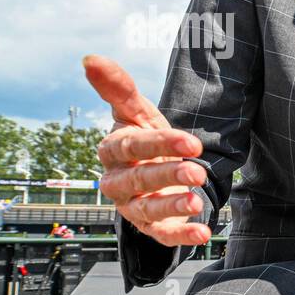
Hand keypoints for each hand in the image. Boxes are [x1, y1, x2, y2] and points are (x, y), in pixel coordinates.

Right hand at [84, 55, 211, 247]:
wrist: (156, 172)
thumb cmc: (146, 139)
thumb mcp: (138, 113)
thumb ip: (119, 88)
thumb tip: (91, 58)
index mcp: (114, 151)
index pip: (132, 146)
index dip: (160, 143)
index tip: (191, 142)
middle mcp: (118, 181)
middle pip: (139, 179)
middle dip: (168, 175)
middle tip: (198, 172)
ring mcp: (133, 206)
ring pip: (148, 209)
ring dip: (172, 207)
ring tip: (197, 202)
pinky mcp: (150, 227)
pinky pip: (163, 234)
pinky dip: (182, 236)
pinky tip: (203, 234)